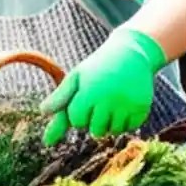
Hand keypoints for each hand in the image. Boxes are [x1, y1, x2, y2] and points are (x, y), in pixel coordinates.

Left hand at [41, 28, 166, 144]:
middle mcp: (108, 99)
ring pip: (113, 132)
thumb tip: (42, 112)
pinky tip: (124, 105)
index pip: (76, 120)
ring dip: (110, 123)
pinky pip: (130, 128)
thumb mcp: (76, 78)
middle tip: (99, 99)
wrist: (130, 53)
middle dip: (93, 120)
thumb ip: (60, 97)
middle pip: (95, 130)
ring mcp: (127, 104)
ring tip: (111, 102)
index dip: (77, 114)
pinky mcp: (142, 108)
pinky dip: (125, 121)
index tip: (83, 100)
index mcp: (88, 91)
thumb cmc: (97, 67)